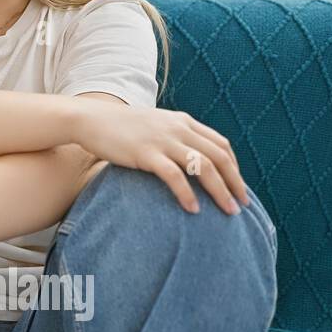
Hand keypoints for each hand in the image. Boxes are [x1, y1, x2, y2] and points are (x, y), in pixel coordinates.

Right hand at [72, 98, 249, 214]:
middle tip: (242, 205)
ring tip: (228, 211)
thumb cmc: (119, 128)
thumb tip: (187, 160)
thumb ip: (173, 137)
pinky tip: (193, 210)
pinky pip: (174, 176)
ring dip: (220, 190)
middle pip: (218, 156)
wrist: (90, 119)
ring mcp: (162, 140)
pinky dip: (187, 193)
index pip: (220, 144)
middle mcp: (177, 129)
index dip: (234, 167)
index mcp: (182, 121)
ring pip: (202, 166)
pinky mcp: (145, 153)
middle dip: (235, 182)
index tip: (237, 187)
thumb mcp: (153, 126)